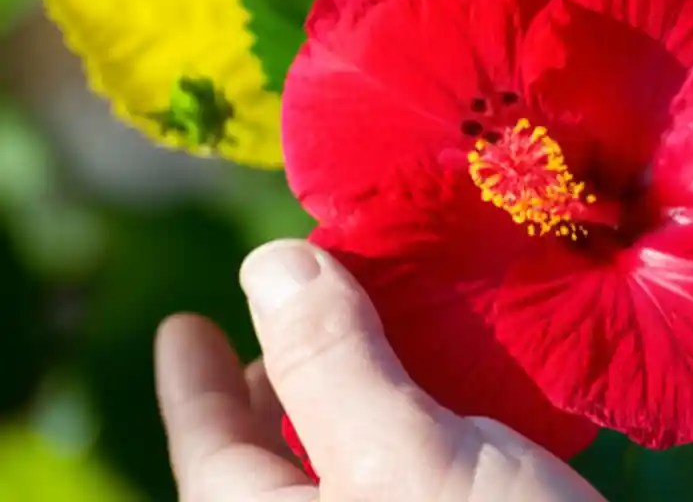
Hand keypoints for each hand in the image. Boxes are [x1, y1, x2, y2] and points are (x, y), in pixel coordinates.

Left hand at [155, 240, 603, 500]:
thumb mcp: (401, 458)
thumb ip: (329, 363)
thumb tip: (269, 264)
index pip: (210, 454)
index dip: (192, 384)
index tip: (182, 324)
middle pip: (276, 463)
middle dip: (282, 381)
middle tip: (296, 314)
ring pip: (356, 466)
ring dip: (363, 393)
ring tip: (375, 335)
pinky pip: (420, 480)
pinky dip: (427, 425)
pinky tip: (457, 392)